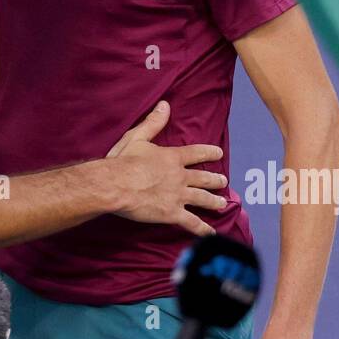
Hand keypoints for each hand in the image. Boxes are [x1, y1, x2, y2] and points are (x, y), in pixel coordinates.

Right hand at [103, 101, 227, 235]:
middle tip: (223, 181)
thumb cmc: (122, 161)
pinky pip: (192, 222)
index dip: (208, 152)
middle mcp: (179, 176)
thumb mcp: (137, 137)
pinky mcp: (171, 213)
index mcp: (172, 158)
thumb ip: (153, 123)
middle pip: (202, 178)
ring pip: (202, 199)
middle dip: (215, 180)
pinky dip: (202, 229)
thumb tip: (165, 105)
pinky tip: (211, 233)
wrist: (115, 186)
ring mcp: (178, 196)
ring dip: (214, 201)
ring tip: (222, 203)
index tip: (219, 153)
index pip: (196, 153)